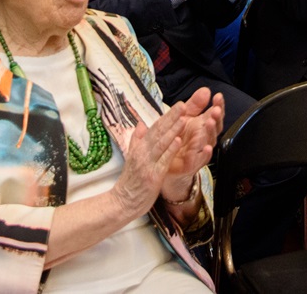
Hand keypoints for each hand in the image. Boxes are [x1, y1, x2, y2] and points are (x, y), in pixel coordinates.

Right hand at [111, 101, 188, 217]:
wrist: (123, 202)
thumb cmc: (130, 181)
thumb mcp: (131, 157)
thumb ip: (137, 140)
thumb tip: (141, 124)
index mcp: (139, 147)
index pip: (155, 128)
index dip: (167, 116)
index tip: (179, 105)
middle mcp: (142, 153)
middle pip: (158, 132)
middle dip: (171, 118)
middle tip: (183, 105)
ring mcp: (147, 164)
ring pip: (161, 144)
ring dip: (173, 130)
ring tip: (183, 119)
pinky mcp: (153, 176)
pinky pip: (163, 161)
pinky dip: (171, 150)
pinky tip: (178, 141)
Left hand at [159, 88, 224, 202]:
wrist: (164, 162)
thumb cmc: (177, 138)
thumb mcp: (184, 117)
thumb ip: (194, 104)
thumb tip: (206, 90)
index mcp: (202, 126)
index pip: (214, 115)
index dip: (218, 106)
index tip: (218, 96)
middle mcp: (204, 138)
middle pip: (215, 128)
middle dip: (216, 118)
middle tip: (215, 110)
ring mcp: (199, 151)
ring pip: (209, 142)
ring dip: (211, 132)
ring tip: (210, 122)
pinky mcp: (192, 164)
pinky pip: (200, 160)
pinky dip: (205, 155)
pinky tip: (207, 148)